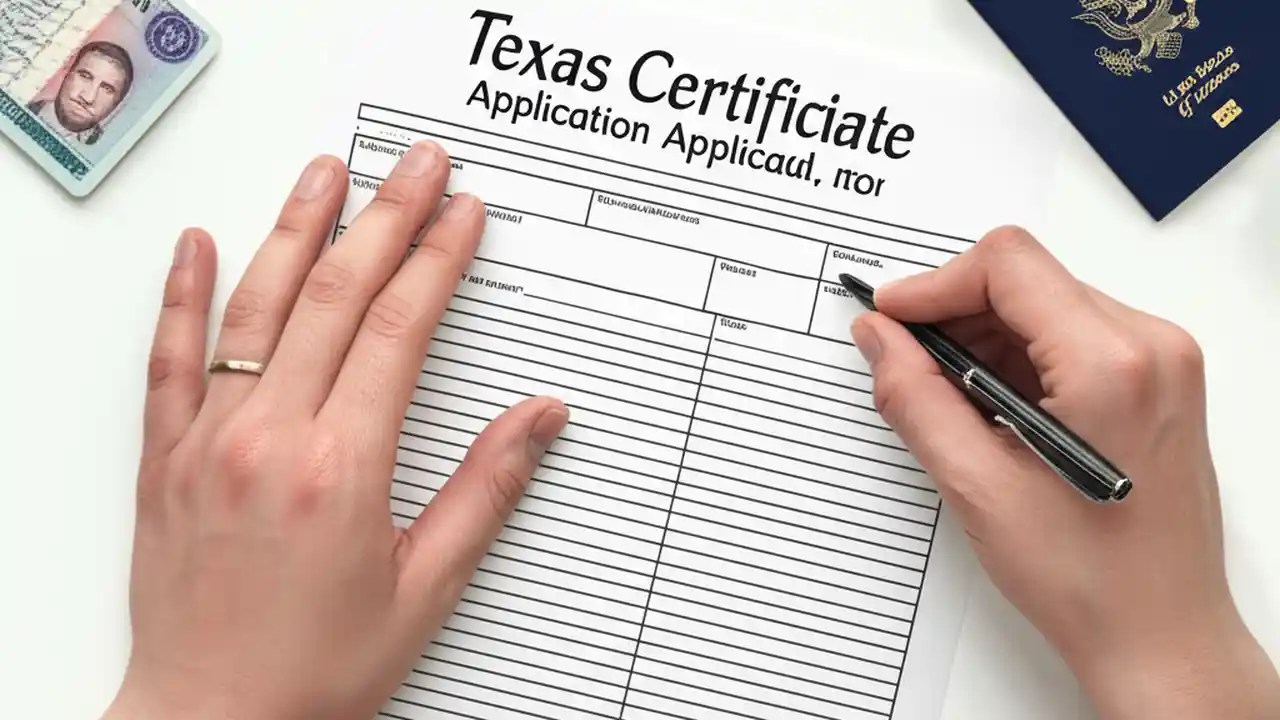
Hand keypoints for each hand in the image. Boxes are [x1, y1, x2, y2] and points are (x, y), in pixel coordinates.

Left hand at [104, 143, 568, 719]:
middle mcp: (268, 440)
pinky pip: (170, 359)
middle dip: (386, 218)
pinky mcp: (163, 460)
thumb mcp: (426, 590)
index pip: (399, 330)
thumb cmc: (316, 669)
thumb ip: (486, 491)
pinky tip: (200, 246)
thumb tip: (540, 419)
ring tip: (327, 173)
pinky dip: (184, 295)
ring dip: (296, 229)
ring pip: (255, 308)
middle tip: (417, 166)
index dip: (438, 261)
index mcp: (340, 468)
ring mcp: (207, 442)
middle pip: (335, 296)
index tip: (463, 217)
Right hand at [851, 227, 1279, 719]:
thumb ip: (915, 397)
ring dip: (985, 341)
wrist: (1161, 636)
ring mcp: (1162, 363)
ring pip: (1046, 306)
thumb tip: (880, 339)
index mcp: (1113, 364)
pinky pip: (1072, 337)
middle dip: (955, 315)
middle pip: (1027, 280)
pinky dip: (1019, 361)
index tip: (892, 319)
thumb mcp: (977, 486)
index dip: (935, 285)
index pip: (1008, 265)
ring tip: (954, 407)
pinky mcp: (1158, 381)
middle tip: (908, 367)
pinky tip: (993, 414)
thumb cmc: (1092, 581)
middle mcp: (1152, 348)